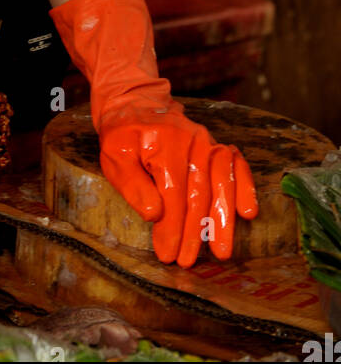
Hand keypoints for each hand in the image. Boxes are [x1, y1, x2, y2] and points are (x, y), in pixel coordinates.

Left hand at [98, 98, 258, 266]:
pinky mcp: (215, 145)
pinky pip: (236, 165)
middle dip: (196, 231)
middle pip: (199, 192)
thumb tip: (156, 214)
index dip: (173, 228)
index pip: (174, 194)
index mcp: (165, 144)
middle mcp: (192, 141)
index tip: (168, 254)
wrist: (135, 102)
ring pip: (222, 183)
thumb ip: (133, 184)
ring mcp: (207, 141)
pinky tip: (248, 212)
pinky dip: (245, 187)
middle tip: (189, 261)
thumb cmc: (123, 134)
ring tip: (221, 250)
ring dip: (223, 219)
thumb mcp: (115, 156)